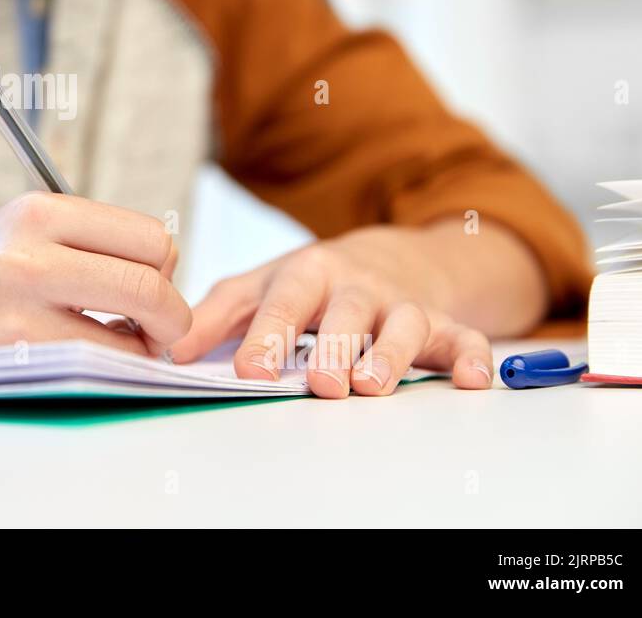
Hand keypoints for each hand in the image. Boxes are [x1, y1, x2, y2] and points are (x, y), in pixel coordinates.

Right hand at [0, 192, 189, 359]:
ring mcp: (17, 318)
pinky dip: (109, 370)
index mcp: (38, 213)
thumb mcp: (28, 224)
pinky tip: (88, 358)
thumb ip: (95, 238)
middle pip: (149, 286)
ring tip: (119, 343)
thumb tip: (170, 273)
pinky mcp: (11, 364)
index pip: (149, 238)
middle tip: (159, 328)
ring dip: (141, 349)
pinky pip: (94, 372)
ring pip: (129, 340)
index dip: (165, 265)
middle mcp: (27, 259)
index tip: (150, 281)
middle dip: (170, 316)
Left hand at [169, 224, 499, 396]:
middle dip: (334, 347)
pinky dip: (473, 356)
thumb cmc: (309, 283)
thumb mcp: (258, 286)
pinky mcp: (443, 323)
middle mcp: (356, 286)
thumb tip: (169, 349)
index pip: (283, 303)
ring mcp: (402, 304)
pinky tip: (473, 380)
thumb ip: (216, 317)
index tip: (249, 370)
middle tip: (322, 384)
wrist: (385, 255)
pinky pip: (464, 338)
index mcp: (306, 274)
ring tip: (372, 386)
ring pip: (404, 325)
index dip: (267, 336)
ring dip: (391, 354)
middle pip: (346, 314)